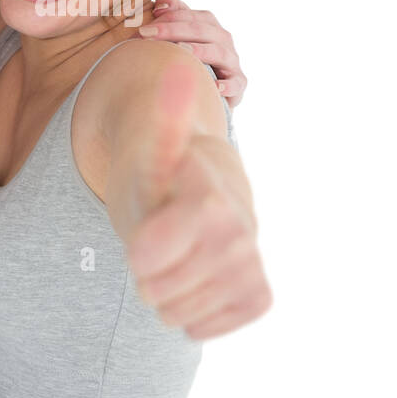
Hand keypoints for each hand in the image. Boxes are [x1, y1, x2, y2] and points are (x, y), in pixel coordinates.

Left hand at [126, 61, 270, 339]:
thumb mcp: (146, 151)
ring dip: (165, 293)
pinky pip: (208, 328)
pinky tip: (193, 282)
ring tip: (172, 258)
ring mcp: (252, 263)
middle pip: (160, 292)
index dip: (137, 250)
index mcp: (210, 197)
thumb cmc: (157, 170)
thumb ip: (161, 120)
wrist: (195, 189)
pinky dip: (190, 314)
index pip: (148, 256)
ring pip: (181, 315)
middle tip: (155, 242)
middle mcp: (241, 229)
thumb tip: (175, 69)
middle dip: (146, 270)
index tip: (144, 229)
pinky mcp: (258, 295)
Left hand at [137, 0, 247, 107]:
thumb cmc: (190, 60)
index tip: (142, 29)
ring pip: (219, 52)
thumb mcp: (180, 36)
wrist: (208, 92)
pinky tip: (214, 86)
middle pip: (201, 30)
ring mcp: (232, 61)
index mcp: (209, 25)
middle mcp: (223, 40)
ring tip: (181, 51)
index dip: (166, 19)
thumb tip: (160, 0)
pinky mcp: (239, 84)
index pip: (189, 16)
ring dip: (200, 51)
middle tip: (146, 35)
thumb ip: (172, 14)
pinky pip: (235, 83)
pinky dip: (227, 85)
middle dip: (173, 30)